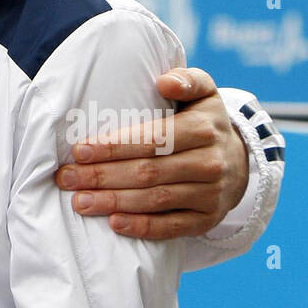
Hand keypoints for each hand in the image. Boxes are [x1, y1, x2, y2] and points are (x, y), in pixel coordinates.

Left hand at [54, 68, 248, 240]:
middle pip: (148, 172)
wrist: (240, 160)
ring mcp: (210, 195)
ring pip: (155, 200)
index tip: (79, 151)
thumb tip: (164, 82)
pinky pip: (172, 227)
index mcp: (203, 129)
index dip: (114, 146)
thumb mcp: (204, 91)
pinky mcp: (207, 219)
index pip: (152, 140)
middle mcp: (209, 163)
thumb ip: (187, 80)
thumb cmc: (205, 121)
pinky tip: (114, 223)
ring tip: (79, 201)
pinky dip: (143, 227)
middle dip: (102, 176)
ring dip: (114, 202)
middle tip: (67, 178)